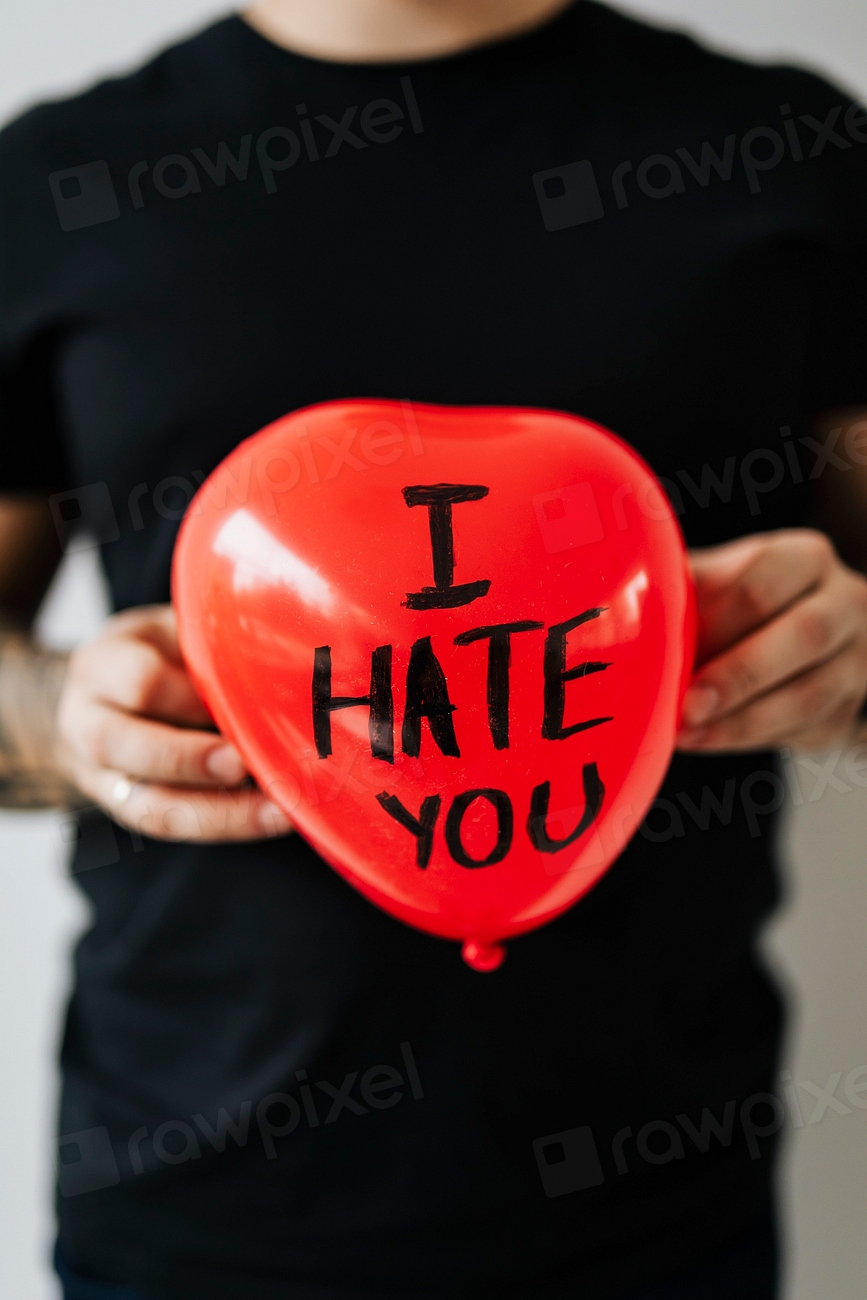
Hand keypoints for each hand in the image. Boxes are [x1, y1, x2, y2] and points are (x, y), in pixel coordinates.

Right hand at [55, 604, 292, 840]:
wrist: (100, 698)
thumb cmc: (154, 655)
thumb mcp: (173, 632)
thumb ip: (209, 648)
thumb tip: (280, 669)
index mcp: (101, 666)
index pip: (139, 681)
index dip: (189, 697)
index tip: (240, 704)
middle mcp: (87, 724)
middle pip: (128, 749)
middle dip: (191, 761)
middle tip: (248, 764)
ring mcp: (101, 776)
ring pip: (151, 806)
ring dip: (221, 814)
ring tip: (278, 810)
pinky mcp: (128, 809)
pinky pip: (173, 825)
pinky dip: (225, 824)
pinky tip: (271, 818)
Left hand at [678, 530, 866, 752]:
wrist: (818, 645)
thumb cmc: (752, 606)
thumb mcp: (726, 578)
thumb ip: (684, 584)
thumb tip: (614, 596)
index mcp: (804, 560)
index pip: (765, 584)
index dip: (719, 620)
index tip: (674, 648)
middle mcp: (843, 605)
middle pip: (801, 636)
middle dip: (739, 675)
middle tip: (687, 705)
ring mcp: (855, 661)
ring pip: (808, 694)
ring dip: (741, 720)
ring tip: (687, 734)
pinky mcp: (848, 712)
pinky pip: (803, 731)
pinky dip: (747, 739)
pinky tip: (706, 741)